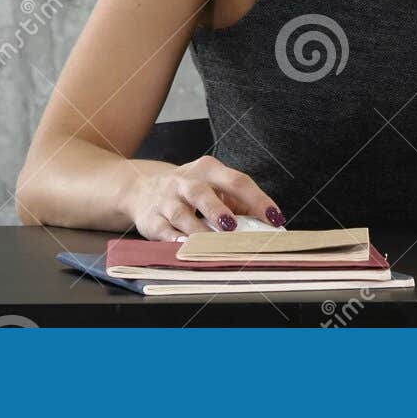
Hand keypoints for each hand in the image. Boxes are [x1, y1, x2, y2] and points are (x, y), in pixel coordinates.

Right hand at [121, 154, 285, 240]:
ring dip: (198, 231)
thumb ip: (237, 203)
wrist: (141, 189)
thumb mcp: (213, 187)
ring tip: (212, 244)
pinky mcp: (151, 219)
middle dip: (219, 211)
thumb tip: (266, 226)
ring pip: (181, 215)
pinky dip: (174, 240)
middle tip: (233, 228)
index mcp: (209, 169)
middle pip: (202, 193)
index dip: (257, 200)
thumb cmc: (190, 192)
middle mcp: (186, 181)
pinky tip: (185, 247)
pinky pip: (163, 231)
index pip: (237, 181)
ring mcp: (166, 200)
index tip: (274, 218)